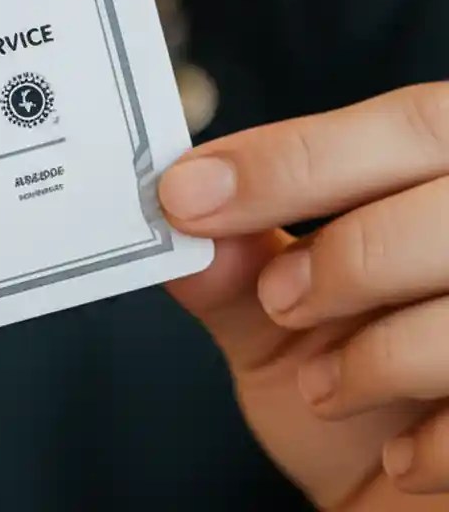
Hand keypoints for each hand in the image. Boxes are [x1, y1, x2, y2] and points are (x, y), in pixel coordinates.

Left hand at [160, 83, 448, 510]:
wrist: (396, 510)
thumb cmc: (352, 406)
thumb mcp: (275, 332)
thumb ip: (233, 275)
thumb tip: (177, 210)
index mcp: (448, 182)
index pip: (405, 126)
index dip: (292, 157)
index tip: (185, 195)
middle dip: (350, 252)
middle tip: (279, 302)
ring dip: (382, 353)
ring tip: (327, 388)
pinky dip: (433, 442)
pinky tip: (402, 454)